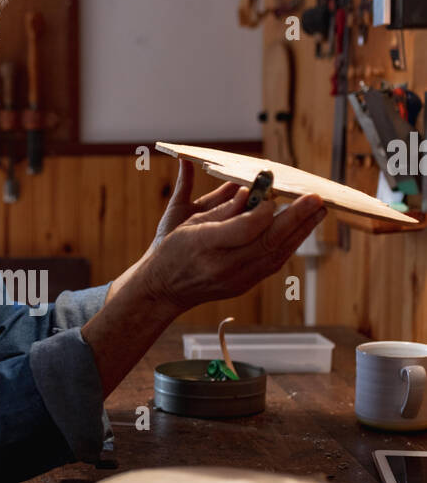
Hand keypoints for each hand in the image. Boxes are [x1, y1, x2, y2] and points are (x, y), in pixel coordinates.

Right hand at [142, 176, 326, 313]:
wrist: (164, 290)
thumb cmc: (173, 249)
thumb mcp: (188, 221)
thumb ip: (223, 208)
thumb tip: (251, 192)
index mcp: (205, 244)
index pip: (245, 227)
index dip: (264, 211)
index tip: (273, 197)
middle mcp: (223, 265)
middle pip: (268, 241)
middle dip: (296, 218)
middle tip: (316, 200)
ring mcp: (236, 279)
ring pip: (276, 255)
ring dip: (300, 232)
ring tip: (317, 213)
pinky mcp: (244, 286)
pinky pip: (273, 264)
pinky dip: (289, 246)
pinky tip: (300, 231)